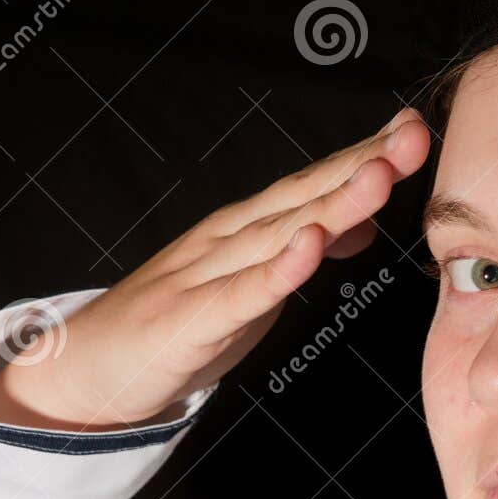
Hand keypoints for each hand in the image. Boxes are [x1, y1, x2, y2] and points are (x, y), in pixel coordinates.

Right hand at [0, 107, 431, 430]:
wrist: (83, 369)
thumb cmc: (177, 325)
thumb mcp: (254, 285)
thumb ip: (306, 251)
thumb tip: (364, 222)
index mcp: (247, 230)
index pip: (314, 185)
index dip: (365, 157)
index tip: (414, 128)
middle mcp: (228, 239)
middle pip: (304, 196)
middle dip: (362, 163)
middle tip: (413, 133)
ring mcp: (206, 275)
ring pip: (279, 234)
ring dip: (332, 203)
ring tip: (379, 176)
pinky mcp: (190, 321)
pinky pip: (241, 294)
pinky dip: (278, 270)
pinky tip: (310, 245)